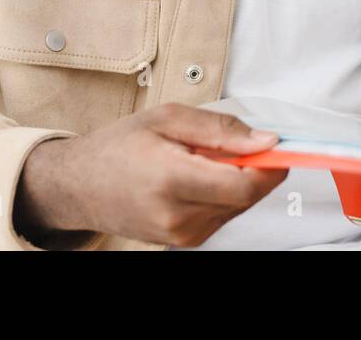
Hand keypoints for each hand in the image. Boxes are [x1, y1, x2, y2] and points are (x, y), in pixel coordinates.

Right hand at [14, 102, 287, 246]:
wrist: (78, 185)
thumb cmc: (118, 147)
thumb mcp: (168, 118)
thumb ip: (221, 129)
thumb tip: (266, 140)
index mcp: (171, 180)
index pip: (243, 186)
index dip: (270, 167)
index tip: (281, 147)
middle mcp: (177, 217)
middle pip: (244, 198)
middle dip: (254, 169)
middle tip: (238, 144)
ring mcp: (179, 235)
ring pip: (237, 208)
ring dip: (237, 182)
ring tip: (205, 159)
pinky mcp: (181, 241)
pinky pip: (222, 216)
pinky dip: (222, 194)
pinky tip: (199, 177)